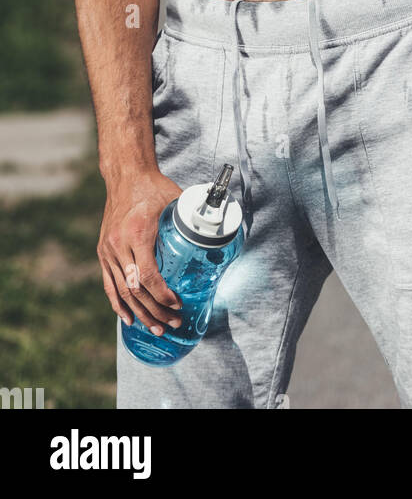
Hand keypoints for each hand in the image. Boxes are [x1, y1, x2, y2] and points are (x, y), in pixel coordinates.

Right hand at [98, 169, 182, 333]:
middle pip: (135, 289)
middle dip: (155, 311)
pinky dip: (118, 304)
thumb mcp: (174, 200)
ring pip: (122, 291)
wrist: (126, 176)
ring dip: (139, 313)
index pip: (148, 274)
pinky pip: (109, 283)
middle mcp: (119, 245)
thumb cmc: (153, 187)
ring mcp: (108, 250)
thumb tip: (215, 232)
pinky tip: (128, 319)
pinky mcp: (103, 252)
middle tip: (172, 324)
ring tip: (156, 328)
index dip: (162, 294)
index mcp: (138, 233)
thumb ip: (190, 219)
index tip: (177, 304)